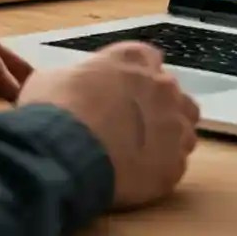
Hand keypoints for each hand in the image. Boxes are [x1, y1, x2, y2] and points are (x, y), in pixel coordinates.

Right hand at [19, 42, 199, 208]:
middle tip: (129, 123)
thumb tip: (72, 86)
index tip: (121, 89)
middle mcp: (161, 87)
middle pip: (171, 93)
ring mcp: (173, 126)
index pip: (147, 58)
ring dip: (168, 136)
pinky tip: (137, 177)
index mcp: (133, 60)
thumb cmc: (53, 109)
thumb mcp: (52, 78)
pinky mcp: (173, 164)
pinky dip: (160, 170)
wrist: (63, 151)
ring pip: (184, 128)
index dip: (134, 75)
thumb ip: (76, 77)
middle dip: (155, 105)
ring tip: (140, 152)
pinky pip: (175, 165)